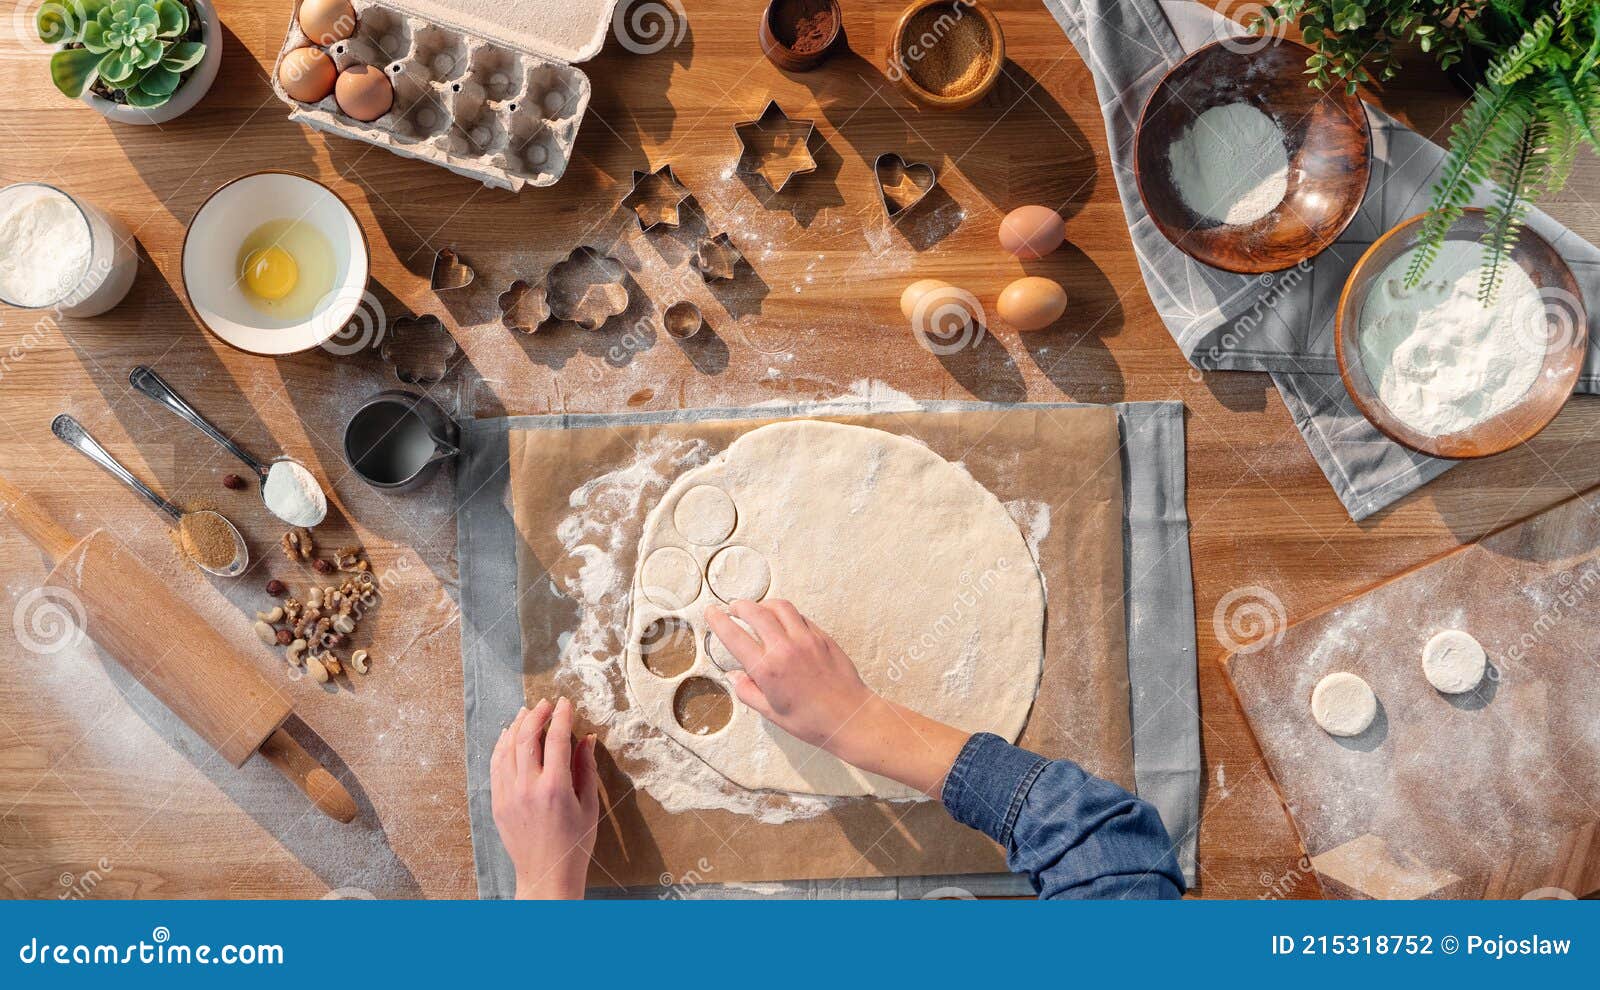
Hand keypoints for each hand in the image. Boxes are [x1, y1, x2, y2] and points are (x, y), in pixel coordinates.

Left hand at [490, 697, 599, 898]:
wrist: (547, 875)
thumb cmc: (574, 844)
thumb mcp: (589, 805)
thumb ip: (586, 768)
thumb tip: (588, 738)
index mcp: (555, 788)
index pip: (556, 739)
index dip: (561, 717)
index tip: (566, 703)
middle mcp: (528, 788)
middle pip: (527, 738)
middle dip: (536, 715)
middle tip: (545, 704)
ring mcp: (509, 795)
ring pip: (507, 749)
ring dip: (516, 726)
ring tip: (526, 712)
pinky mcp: (498, 803)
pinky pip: (496, 766)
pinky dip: (501, 746)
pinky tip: (508, 736)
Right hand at [706, 600, 967, 796]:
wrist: (850, 717)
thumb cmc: (811, 721)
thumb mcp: (772, 713)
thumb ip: (748, 692)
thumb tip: (734, 676)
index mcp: (767, 669)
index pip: (735, 636)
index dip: (719, 621)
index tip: (711, 613)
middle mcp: (785, 648)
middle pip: (756, 612)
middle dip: (740, 606)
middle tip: (733, 608)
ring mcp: (806, 639)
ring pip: (780, 607)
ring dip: (764, 604)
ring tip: (758, 611)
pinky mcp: (823, 637)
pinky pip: (800, 616)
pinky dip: (787, 614)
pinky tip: (783, 623)